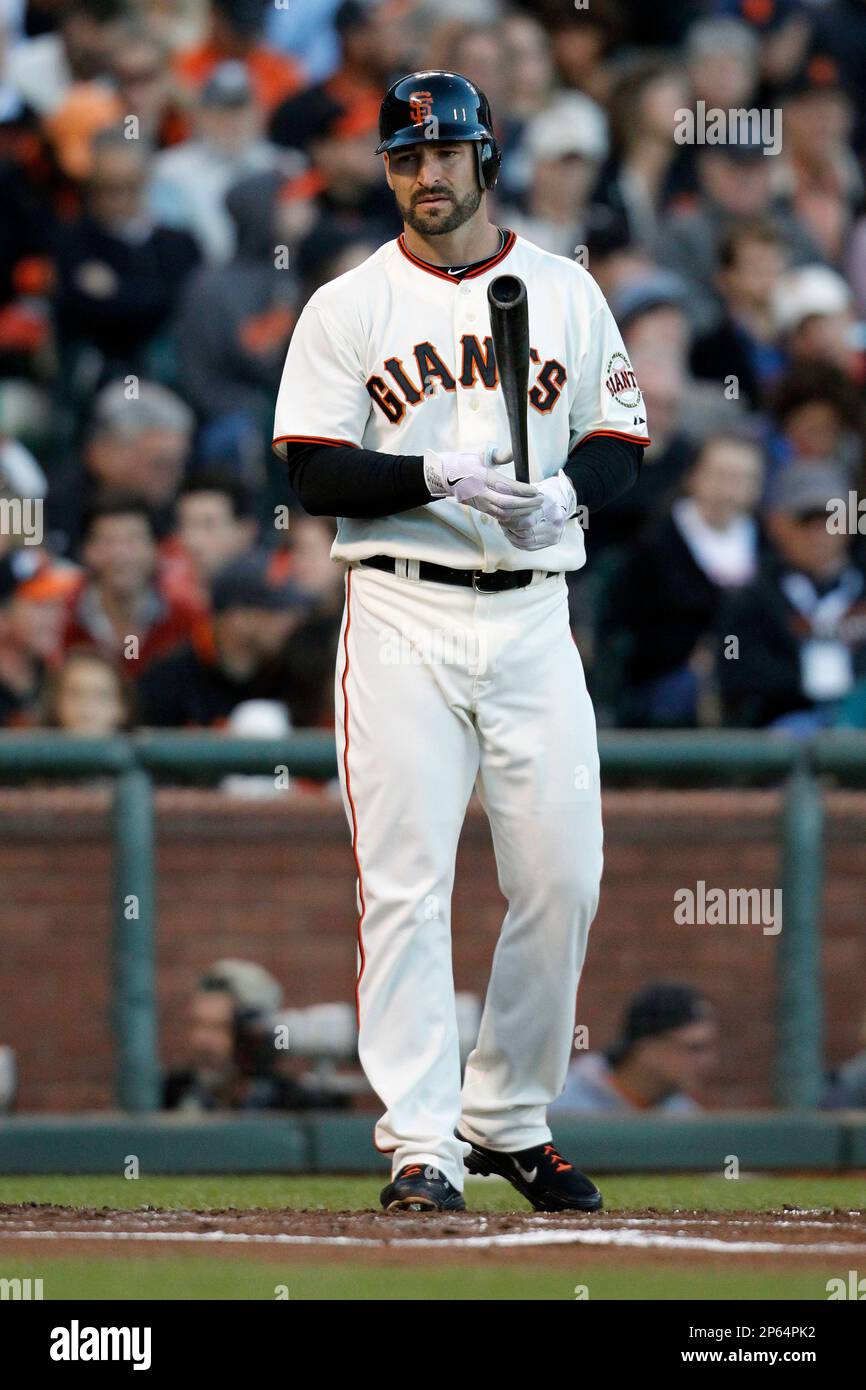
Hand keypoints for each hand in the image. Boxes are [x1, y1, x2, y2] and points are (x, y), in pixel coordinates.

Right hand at [423, 444, 542, 522]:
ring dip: (522, 511)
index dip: (523, 490)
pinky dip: (513, 517)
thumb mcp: (480, 453)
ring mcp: (481, 503)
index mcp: (482, 477)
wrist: (444, 477)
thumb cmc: (463, 462)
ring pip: (504, 513)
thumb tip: (514, 452)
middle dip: (526, 504)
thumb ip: (499, 454)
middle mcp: (481, 493)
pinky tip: (522, 513)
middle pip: (507, 503)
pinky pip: (499, 516)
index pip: (506, 486)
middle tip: (540, 500)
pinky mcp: (482, 509)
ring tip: (535, 506)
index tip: (535, 490)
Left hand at [500, 471, 575, 550]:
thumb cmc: (543, 498)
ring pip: (525, 542)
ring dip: (511, 536)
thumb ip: (521, 504)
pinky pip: (529, 547)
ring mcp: (554, 536)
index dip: (512, 521)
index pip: (527, 521)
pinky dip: (517, 542)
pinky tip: (512, 535)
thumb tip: (503, 512)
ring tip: (505, 528)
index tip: (503, 516)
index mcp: (551, 510)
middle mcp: (555, 525)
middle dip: (510, 528)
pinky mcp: (551, 542)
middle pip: (525, 533)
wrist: (558, 504)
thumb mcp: (533, 495)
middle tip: (502, 522)